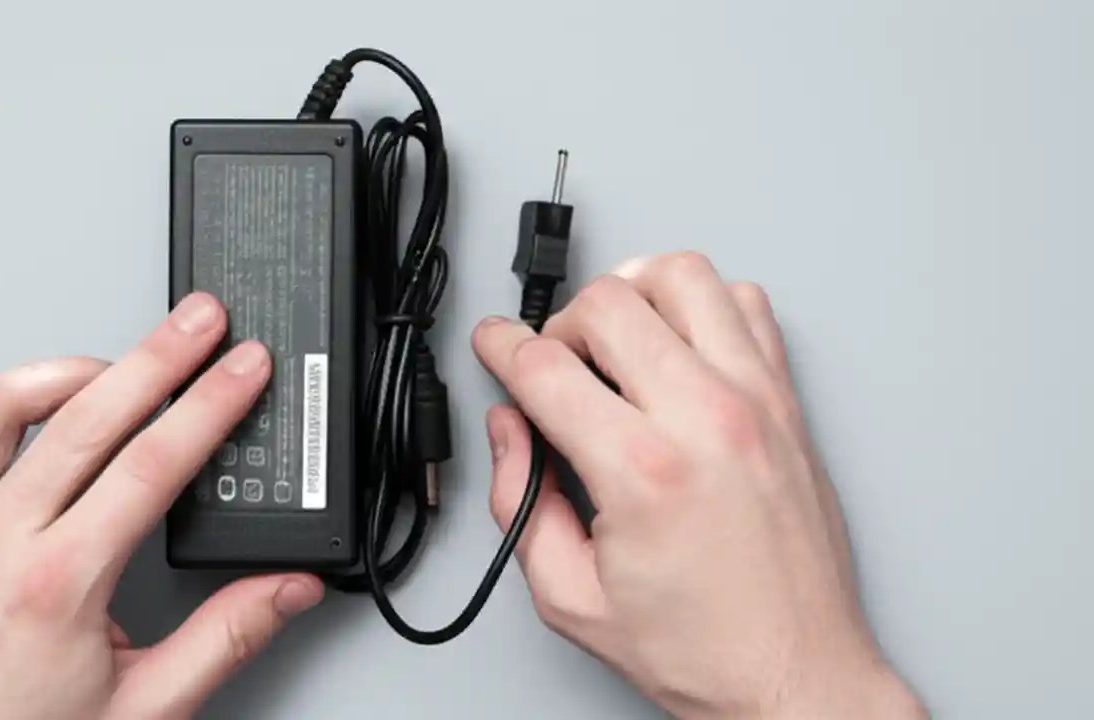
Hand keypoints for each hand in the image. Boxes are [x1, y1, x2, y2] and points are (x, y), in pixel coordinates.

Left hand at [0, 293, 323, 719]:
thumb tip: (287, 590)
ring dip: (62, 368)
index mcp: (59, 583)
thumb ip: (224, 637)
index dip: (211, 403)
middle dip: (158, 354)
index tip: (244, 366)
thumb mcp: (141, 707)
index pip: (154, 463)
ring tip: (110, 363)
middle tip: (200, 319)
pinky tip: (4, 399)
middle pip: (87, 415)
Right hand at [474, 252, 926, 719]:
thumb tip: (510, 434)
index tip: (492, 344)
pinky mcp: (789, 404)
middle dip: (559, 324)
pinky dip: (704, 304)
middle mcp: (705, 420)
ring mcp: (757, 403)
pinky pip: (748, 305)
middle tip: (553, 363)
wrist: (796, 674)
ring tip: (615, 336)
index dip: (499, 346)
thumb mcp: (572, 596)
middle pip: (607, 303)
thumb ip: (520, 502)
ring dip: (633, 292)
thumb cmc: (705, 648)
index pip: (544, 367)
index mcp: (641, 471)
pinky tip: (680, 341)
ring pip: (683, 276)